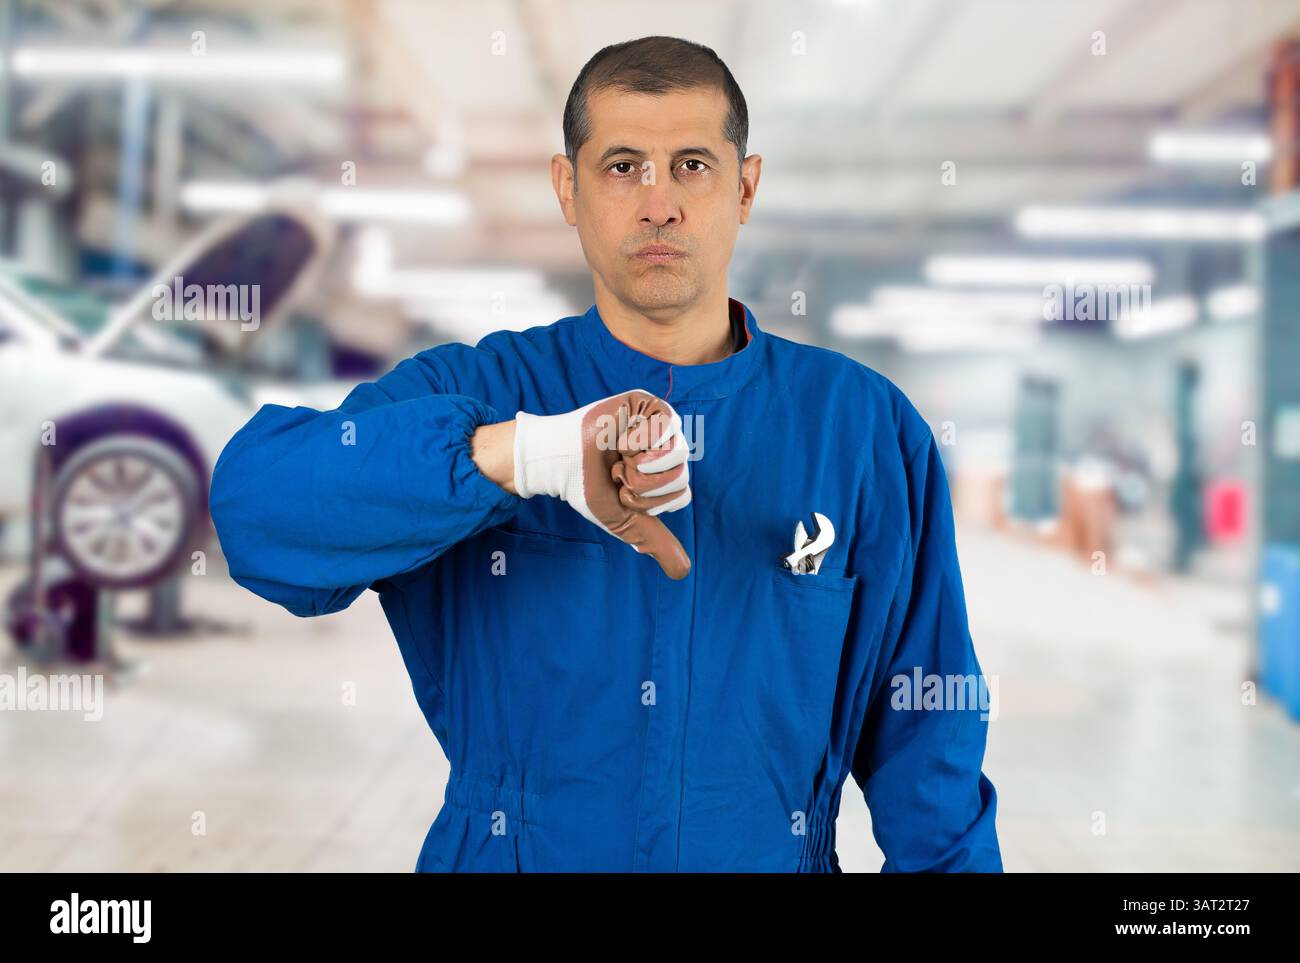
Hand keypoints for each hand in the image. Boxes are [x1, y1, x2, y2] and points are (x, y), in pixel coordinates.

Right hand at [513, 389, 691, 578]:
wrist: (561, 463)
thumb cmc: (589, 488)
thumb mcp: (624, 521)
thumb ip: (654, 542)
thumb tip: (683, 573)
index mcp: (666, 476)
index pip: (681, 495)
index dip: (650, 501)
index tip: (623, 494)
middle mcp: (668, 451)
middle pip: (681, 476)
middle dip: (643, 484)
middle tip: (617, 474)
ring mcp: (662, 426)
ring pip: (678, 453)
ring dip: (641, 463)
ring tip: (618, 456)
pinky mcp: (649, 404)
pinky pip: (666, 425)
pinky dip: (638, 438)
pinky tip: (620, 437)